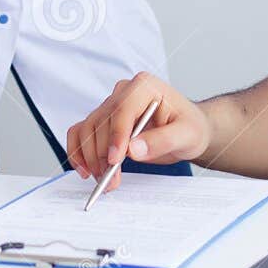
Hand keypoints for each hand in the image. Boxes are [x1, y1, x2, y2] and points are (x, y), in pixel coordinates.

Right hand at [65, 71, 209, 191]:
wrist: (187, 131)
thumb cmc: (190, 127)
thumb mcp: (187, 135)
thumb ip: (162, 140)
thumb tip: (133, 149)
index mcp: (144, 86)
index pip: (122, 109)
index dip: (116, 136)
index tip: (115, 160)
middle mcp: (123, 92)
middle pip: (102, 122)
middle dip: (102, 154)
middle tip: (111, 181)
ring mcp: (110, 105)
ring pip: (88, 129)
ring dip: (91, 158)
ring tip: (104, 180)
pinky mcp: (103, 120)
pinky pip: (80, 132)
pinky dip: (78, 151)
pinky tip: (85, 170)